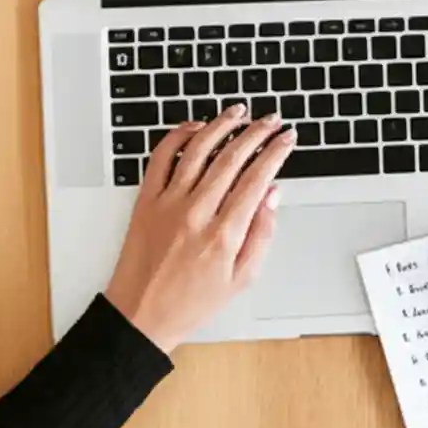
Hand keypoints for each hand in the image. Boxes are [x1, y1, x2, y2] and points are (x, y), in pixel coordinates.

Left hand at [104, 105, 294, 352]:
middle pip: (232, 157)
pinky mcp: (145, 201)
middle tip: (271, 121)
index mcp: (223, 234)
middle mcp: (196, 213)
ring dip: (222, 125)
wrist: (140, 315)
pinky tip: (195, 128)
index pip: (257, 178)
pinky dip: (178, 136)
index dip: (276, 153)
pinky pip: (161, 157)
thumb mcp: (241, 279)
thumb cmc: (189, 302)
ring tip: (238, 113)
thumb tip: (272, 196)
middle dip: (257, 132)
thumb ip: (262, 234)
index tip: (287, 139)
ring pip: (198, 149)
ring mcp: (167, 203)